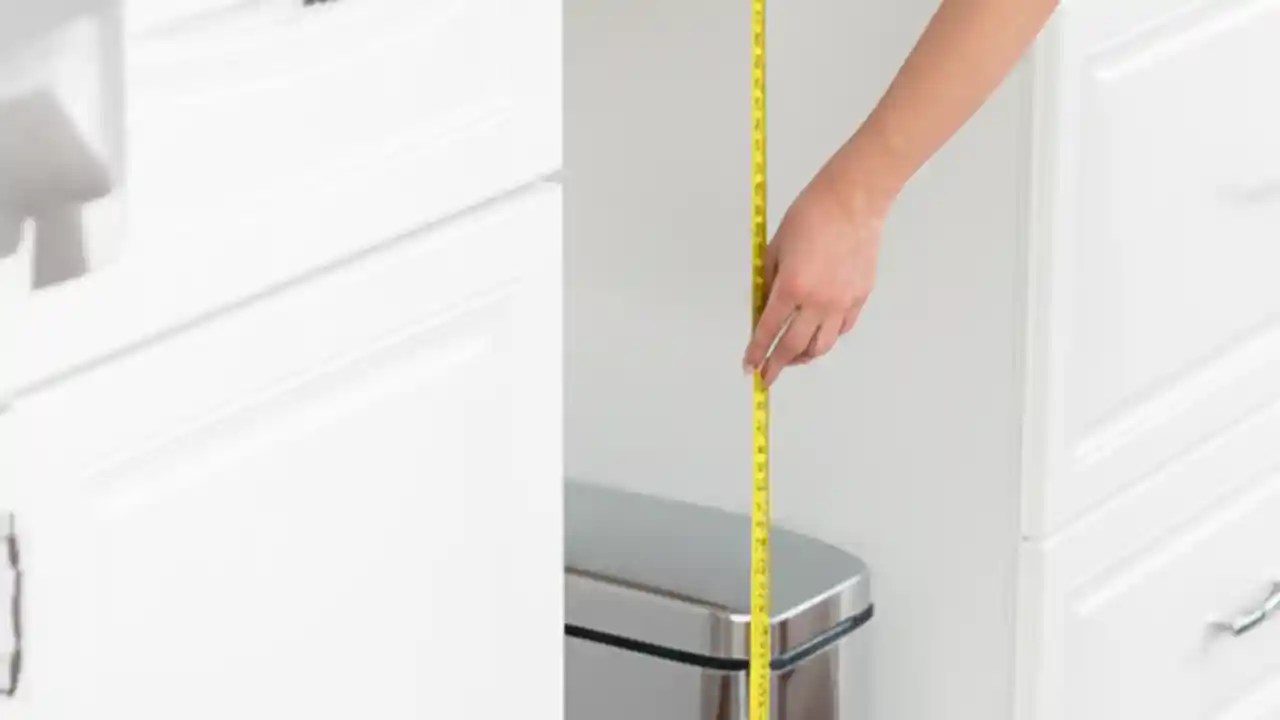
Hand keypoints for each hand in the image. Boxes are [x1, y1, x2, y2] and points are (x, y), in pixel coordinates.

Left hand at [742, 166, 888, 386]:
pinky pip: (842, 329)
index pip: (767, 331)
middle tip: (768, 375)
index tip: (750, 366)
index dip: (756, 352)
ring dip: (803, 356)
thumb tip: (764, 307)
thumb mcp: (775, 248)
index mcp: (791, 288)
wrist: (852, 201)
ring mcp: (842, 302)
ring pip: (822, 345)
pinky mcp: (860, 297)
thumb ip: (768, 281)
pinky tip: (818, 335)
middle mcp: (818, 302)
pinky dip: (827, 337)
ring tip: (793, 358)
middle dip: (777, 365)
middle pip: (794, 347)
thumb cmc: (811, 216)